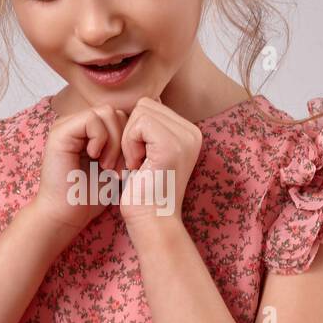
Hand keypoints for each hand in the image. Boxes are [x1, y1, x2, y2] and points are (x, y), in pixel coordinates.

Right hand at [31, 102, 127, 239]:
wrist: (67, 214)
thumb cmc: (90, 196)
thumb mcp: (116, 166)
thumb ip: (125, 146)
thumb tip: (147, 131)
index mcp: (89, 131)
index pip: (121, 117)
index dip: (130, 139)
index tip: (129, 166)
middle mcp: (77, 124)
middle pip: (116, 112)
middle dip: (124, 140)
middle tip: (119, 168)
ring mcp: (67, 125)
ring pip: (107, 112)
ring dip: (114, 141)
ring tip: (108, 166)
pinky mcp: (60, 132)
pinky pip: (91, 119)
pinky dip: (100, 139)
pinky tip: (96, 158)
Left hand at [117, 95, 202, 227]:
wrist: (152, 222)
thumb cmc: (144, 191)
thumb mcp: (149, 152)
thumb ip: (152, 127)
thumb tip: (148, 100)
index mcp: (190, 132)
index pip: (151, 106)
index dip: (136, 131)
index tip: (141, 160)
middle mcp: (193, 132)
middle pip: (146, 105)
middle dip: (132, 133)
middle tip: (138, 163)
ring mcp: (186, 137)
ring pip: (141, 111)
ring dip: (130, 140)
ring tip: (139, 165)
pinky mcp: (172, 145)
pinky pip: (138, 124)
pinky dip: (129, 145)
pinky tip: (137, 166)